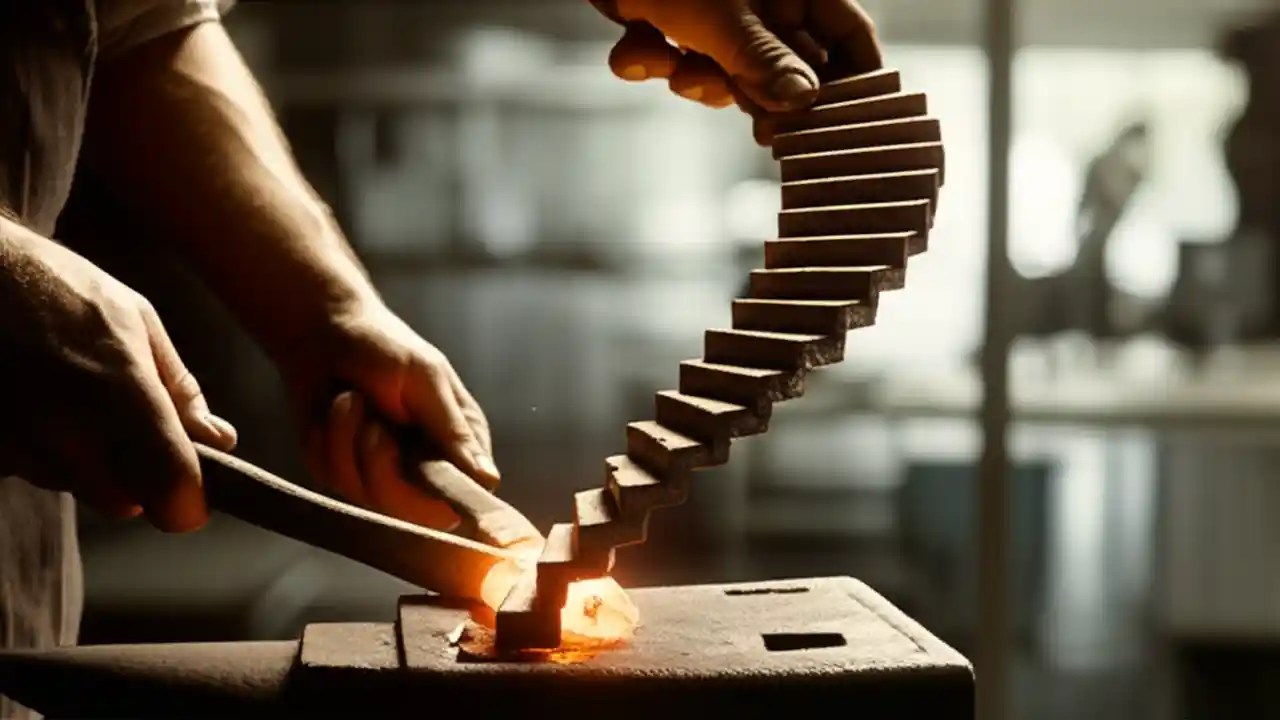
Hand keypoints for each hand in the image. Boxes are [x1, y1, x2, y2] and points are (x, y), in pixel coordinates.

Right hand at [0, 225, 236, 530]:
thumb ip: (179, 390)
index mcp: (121, 393)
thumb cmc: (59, 287)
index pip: (169, 486)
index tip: (191, 496)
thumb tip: (219, 440)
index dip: (186, 502)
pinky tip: (32, 401)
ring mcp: (18, 441)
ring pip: (69, 484)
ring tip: (68, 396)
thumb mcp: (137, 322)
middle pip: (120, 500)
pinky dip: (37, 448)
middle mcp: (67, 427)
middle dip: (133, 477)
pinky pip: (25, 468)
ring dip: (81, 460)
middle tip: (124, 427)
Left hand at [279, 301, 511, 535]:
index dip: (452, 499)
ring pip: (368, 495)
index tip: (421, 475)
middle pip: (413, 510)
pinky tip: (331, 410)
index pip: (469, 495)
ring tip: (350, 400)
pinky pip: (334, 477)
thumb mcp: (425, 380)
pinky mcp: (343, 471)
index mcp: (458, 443)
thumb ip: (453, 432)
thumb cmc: (383, 345)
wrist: (321, 330)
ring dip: (349, 443)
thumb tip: (489, 480)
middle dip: (383, 468)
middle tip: (374, 426)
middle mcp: (424, 466)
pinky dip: (327, 440)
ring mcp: (381, 472)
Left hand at [591, 0, 881, 143]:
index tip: (847, 125)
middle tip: (765, 132)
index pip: (848, 36)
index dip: (855, 81)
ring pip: (724, 76)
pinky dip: (646, 58)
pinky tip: (634, 44)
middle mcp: (760, 5)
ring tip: (678, 67)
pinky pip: (669, 62)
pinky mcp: (666, 25)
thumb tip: (802, 102)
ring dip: (695, 80)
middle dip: (762, 97)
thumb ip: (761, 59)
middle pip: (786, 71)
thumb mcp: (723, 14)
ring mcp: (713, 17)